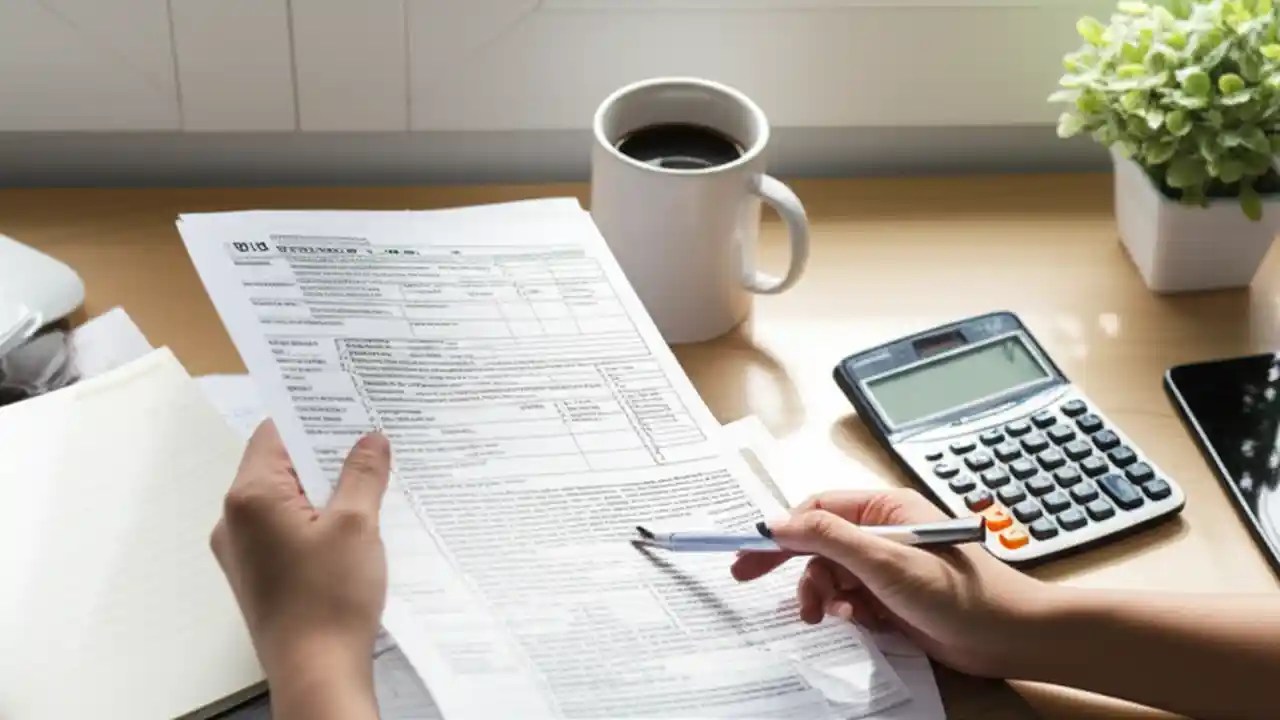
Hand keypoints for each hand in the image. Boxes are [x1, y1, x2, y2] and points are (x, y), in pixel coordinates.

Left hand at [211, 421, 389, 718]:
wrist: (316, 673)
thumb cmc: (329, 598)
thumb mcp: (356, 524)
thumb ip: (362, 473)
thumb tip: (370, 438)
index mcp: (250, 497)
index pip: (275, 433)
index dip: (313, 417)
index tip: (350, 408)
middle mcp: (234, 520)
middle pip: (279, 466)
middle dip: (325, 454)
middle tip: (371, 442)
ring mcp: (242, 551)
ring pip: (285, 500)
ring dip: (324, 489)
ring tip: (370, 483)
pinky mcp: (258, 575)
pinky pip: (286, 529)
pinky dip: (316, 519)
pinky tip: (354, 525)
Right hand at [731, 489, 1049, 676]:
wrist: (1008, 637)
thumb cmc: (958, 591)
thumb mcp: (884, 560)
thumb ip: (828, 538)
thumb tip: (778, 523)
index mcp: (884, 508)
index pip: (816, 509)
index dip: (781, 529)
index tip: (750, 550)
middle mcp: (884, 532)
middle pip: (818, 541)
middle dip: (790, 563)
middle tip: (745, 577)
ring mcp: (888, 566)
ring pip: (831, 575)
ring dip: (821, 594)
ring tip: (824, 615)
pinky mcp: (893, 598)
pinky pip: (850, 600)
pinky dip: (845, 611)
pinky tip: (857, 622)